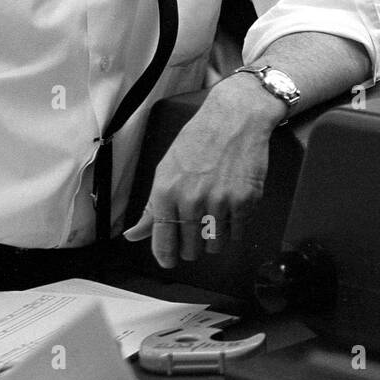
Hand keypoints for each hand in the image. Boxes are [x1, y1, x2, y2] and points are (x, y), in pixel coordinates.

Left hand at [122, 80, 276, 267]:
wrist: (235, 118)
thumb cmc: (199, 138)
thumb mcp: (166, 169)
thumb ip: (151, 207)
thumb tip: (134, 235)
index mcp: (167, 193)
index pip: (164, 242)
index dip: (167, 257)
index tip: (170, 261)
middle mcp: (192, 200)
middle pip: (190, 249)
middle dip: (192, 247)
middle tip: (195, 233)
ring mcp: (220, 202)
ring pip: (216, 244)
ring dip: (214, 239)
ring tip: (215, 220)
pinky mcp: (245, 201)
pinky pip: (238, 232)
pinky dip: (234, 228)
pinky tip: (231, 212)